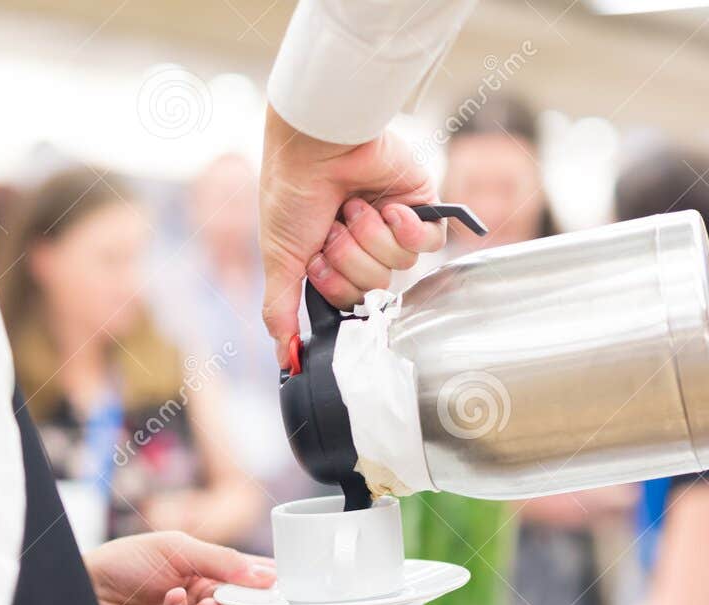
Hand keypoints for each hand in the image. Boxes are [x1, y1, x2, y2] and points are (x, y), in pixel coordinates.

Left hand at [84, 531, 272, 604]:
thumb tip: (261, 574)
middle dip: (243, 601)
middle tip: (253, 596)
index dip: (260, 580)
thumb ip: (220, 561)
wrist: (81, 588)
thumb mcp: (176, 547)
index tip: (280, 581)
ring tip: (205, 601)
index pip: (240, 577)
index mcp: (200, 572)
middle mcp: (194, 601)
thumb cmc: (120, 563)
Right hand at [260, 105, 444, 358]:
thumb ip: (281, 311)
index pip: (348, 301)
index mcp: (332, 258)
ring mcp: (392, 225)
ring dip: (370, 234)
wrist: (317, 142)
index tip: (315, 254)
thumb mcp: (280, 259)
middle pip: (375, 286)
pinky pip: (429, 241)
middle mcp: (363, 245)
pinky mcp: (420, 205)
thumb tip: (287, 359)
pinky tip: (388, 206)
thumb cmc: (292, 191)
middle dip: (350, 255)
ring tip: (353, 205)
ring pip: (399, 264)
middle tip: (334, 224)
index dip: (334, 282)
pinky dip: (405, 226)